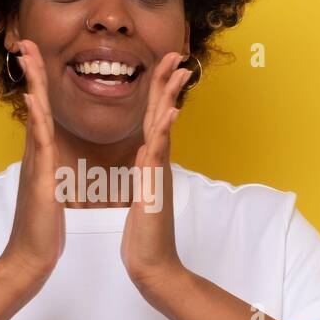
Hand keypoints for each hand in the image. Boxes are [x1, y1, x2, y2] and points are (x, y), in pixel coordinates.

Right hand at [0, 40, 64, 284]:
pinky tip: (33, 100)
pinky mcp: (40, 179)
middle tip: (26, 41)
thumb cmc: (42, 228)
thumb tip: (46, 154)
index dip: (40, 82)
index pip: (42, 111)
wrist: (29, 258)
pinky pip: (39, 144)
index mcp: (41, 156)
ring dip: (33, 84)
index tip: (36, 56)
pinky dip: (36, 120)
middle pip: (34, 104)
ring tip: (28, 57)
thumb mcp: (48, 190)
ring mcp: (35, 164)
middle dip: (31, 72)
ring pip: (35, 116)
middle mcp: (34, 154)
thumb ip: (45, 169)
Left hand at [121, 51, 192, 295]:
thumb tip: (146, 152)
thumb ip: (145, 171)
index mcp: (151, 162)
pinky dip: (164, 132)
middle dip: (169, 83)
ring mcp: (158, 173)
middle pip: (163, 113)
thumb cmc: (144, 234)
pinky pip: (159, 155)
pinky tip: (169, 113)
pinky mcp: (154, 187)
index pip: (154, 118)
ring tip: (178, 71)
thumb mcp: (141, 194)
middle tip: (178, 54)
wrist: (153, 264)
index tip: (164, 65)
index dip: (158, 91)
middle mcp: (158, 163)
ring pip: (164, 127)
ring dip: (170, 98)